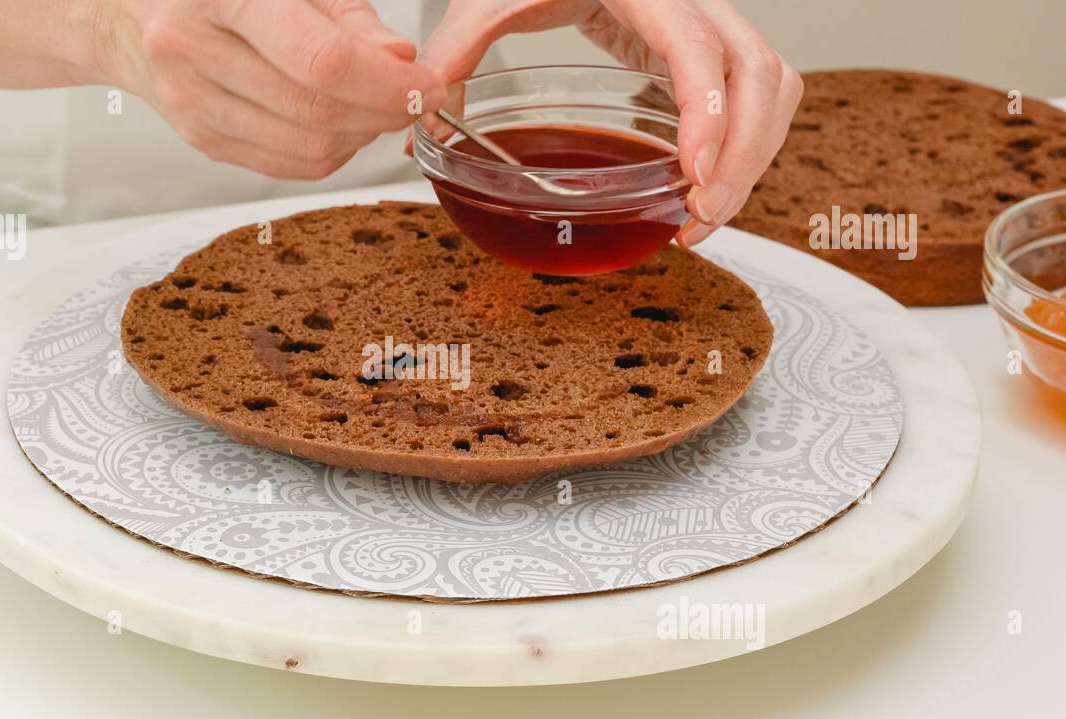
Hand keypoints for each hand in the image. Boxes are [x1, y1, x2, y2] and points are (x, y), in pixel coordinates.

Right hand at [99, 0, 447, 178]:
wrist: (125, 10)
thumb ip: (345, 15)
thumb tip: (401, 60)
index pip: (319, 61)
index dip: (386, 83)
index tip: (427, 84)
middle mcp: (192, 52)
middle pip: (317, 112)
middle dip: (384, 111)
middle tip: (417, 97)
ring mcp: (193, 105)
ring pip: (308, 149)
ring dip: (362, 135)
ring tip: (379, 105)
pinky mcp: (202, 140)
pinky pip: (288, 165)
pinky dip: (332, 152)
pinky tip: (342, 122)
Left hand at [421, 0, 802, 245]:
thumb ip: (454, 52)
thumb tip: (425, 115)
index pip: (697, 47)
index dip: (707, 112)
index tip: (694, 173)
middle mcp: (693, 0)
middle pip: (759, 75)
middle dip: (742, 155)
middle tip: (700, 217)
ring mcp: (710, 22)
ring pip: (772, 86)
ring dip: (751, 156)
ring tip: (702, 216)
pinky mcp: (710, 46)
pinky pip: (756, 93)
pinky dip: (745, 143)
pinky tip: (703, 185)